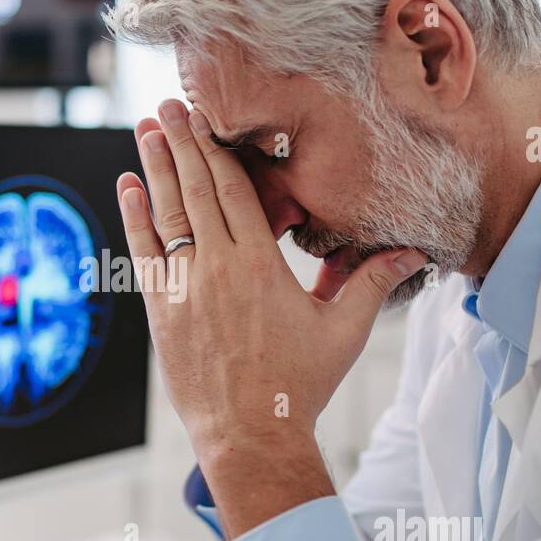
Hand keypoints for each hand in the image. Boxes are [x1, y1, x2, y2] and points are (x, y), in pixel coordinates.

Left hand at [116, 100, 425, 534]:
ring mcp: (184, 289)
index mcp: (260, 264)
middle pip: (195, 191)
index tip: (205, 115)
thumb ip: (372, 284)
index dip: (217, 149)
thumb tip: (413, 252)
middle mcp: (217, 268)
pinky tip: (127, 187)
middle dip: (181, 143)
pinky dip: (134, 218)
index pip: (234, 190)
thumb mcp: (342, 333)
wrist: (250, 437)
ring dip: (154, 169)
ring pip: (166, 215)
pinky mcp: (162, 312)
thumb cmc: (299, 386)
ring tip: (146, 130)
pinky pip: (143, 254)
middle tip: (167, 104)